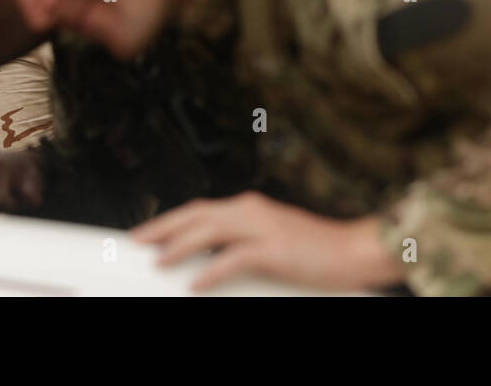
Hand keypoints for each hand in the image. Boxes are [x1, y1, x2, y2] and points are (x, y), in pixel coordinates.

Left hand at [130, 191, 405, 292]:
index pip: (199, 209)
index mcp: (250, 207)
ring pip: (209, 231)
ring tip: (158, 261)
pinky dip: (211, 271)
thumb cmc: (315, 251)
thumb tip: (205, 260)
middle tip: (136, 241)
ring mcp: (264, 228)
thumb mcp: (271, 239)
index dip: (169, 220)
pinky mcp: (275, 249)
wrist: (354, 251)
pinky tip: (195, 283)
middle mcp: (252, 211)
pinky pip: (234, 259)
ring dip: (179, 245)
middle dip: (163, 227)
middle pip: (196, 214)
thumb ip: (241, 243)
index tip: (145, 233)